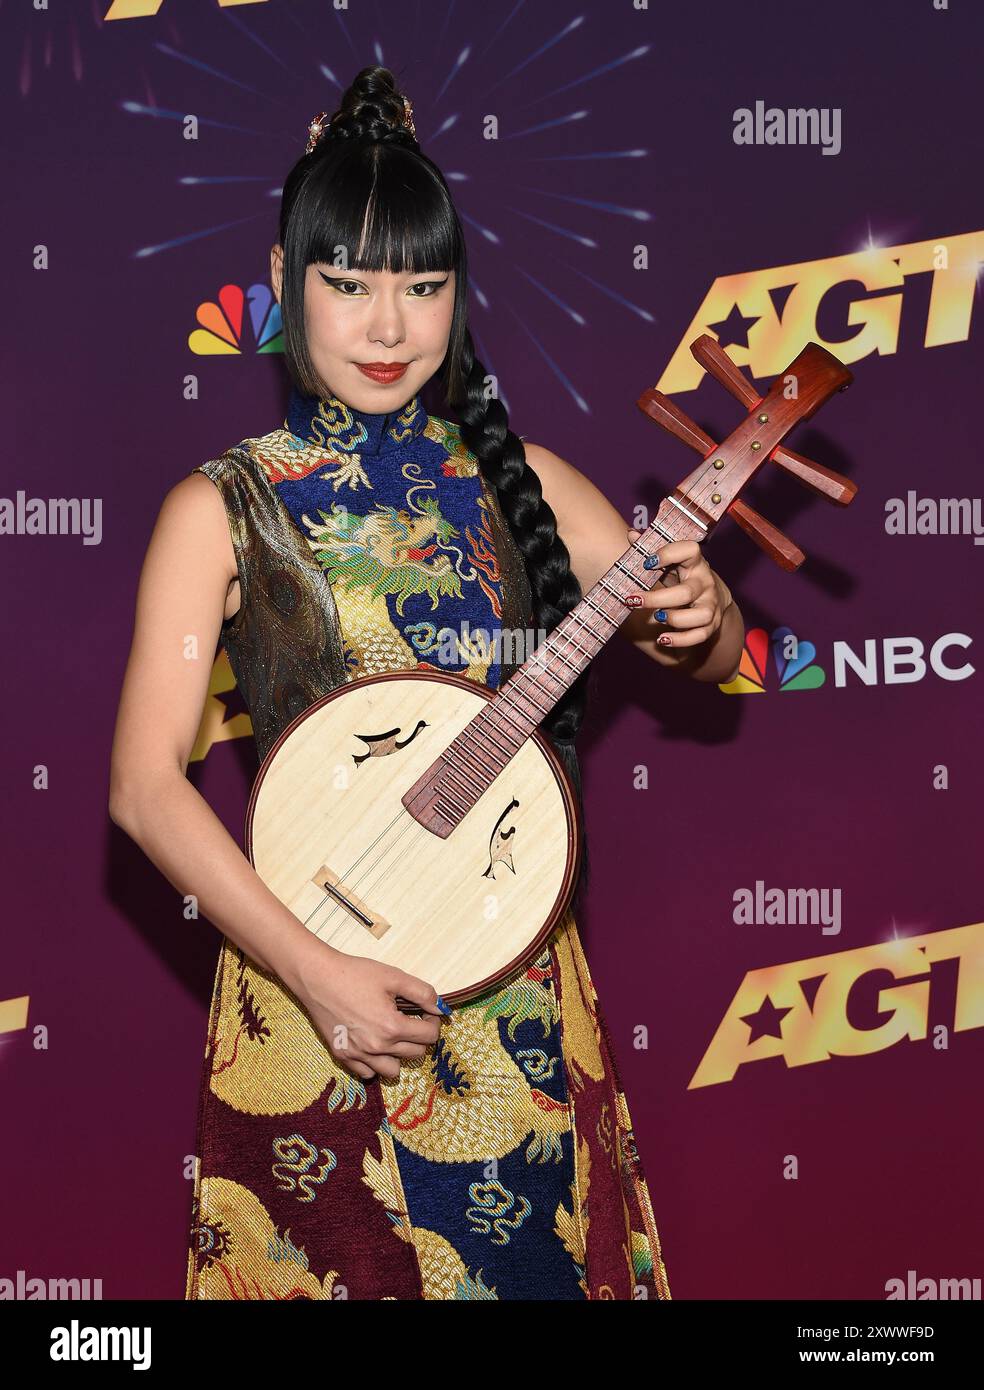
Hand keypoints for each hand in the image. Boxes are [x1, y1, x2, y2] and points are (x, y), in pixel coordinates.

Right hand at [291, 945, 446, 1082]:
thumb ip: (423, 993)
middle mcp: (377, 1047)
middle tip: (410, 1019)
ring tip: (392, 1036)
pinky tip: (373, 1044)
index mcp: (392, 1027)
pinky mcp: (343, 1056)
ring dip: (398, 1055)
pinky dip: (374, 1064)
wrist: (317, 978)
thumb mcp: (394, 976)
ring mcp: (358, 1055)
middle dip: (419, 1037)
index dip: (433, 1022)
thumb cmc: (355, 974)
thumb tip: (441, 1008)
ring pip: (393, 1071)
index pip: (429, 1036)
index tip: (426, 1012)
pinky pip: (367, 1074)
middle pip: (415, 1054)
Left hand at [625, 530, 731, 648]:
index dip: (669, 554)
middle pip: (686, 591)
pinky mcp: (711, 625)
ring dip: (676, 619)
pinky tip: (662, 639)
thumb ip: (650, 550)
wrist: (709, 602)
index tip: (647, 562)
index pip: (690, 550)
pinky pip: (700, 635)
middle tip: (633, 600)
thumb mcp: (668, 564)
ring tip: (658, 618)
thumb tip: (632, 534)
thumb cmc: (680, 579)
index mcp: (693, 563)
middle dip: (657, 598)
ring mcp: (709, 605)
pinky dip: (681, 640)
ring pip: (700, 615)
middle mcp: (704, 583)